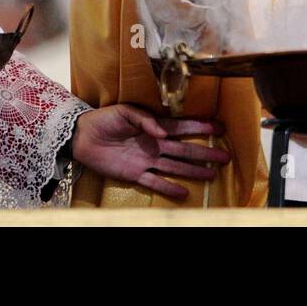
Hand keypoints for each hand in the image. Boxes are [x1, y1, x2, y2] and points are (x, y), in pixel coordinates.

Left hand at [70, 105, 230, 199]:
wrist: (82, 137)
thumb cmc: (103, 119)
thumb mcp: (124, 112)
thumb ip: (144, 119)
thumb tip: (162, 133)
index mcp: (152, 127)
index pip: (181, 128)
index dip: (199, 128)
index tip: (218, 128)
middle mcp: (153, 144)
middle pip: (184, 150)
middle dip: (204, 153)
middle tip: (224, 156)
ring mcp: (146, 160)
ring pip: (175, 167)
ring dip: (193, 171)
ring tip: (212, 175)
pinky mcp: (135, 174)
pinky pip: (155, 183)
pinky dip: (169, 188)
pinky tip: (185, 193)